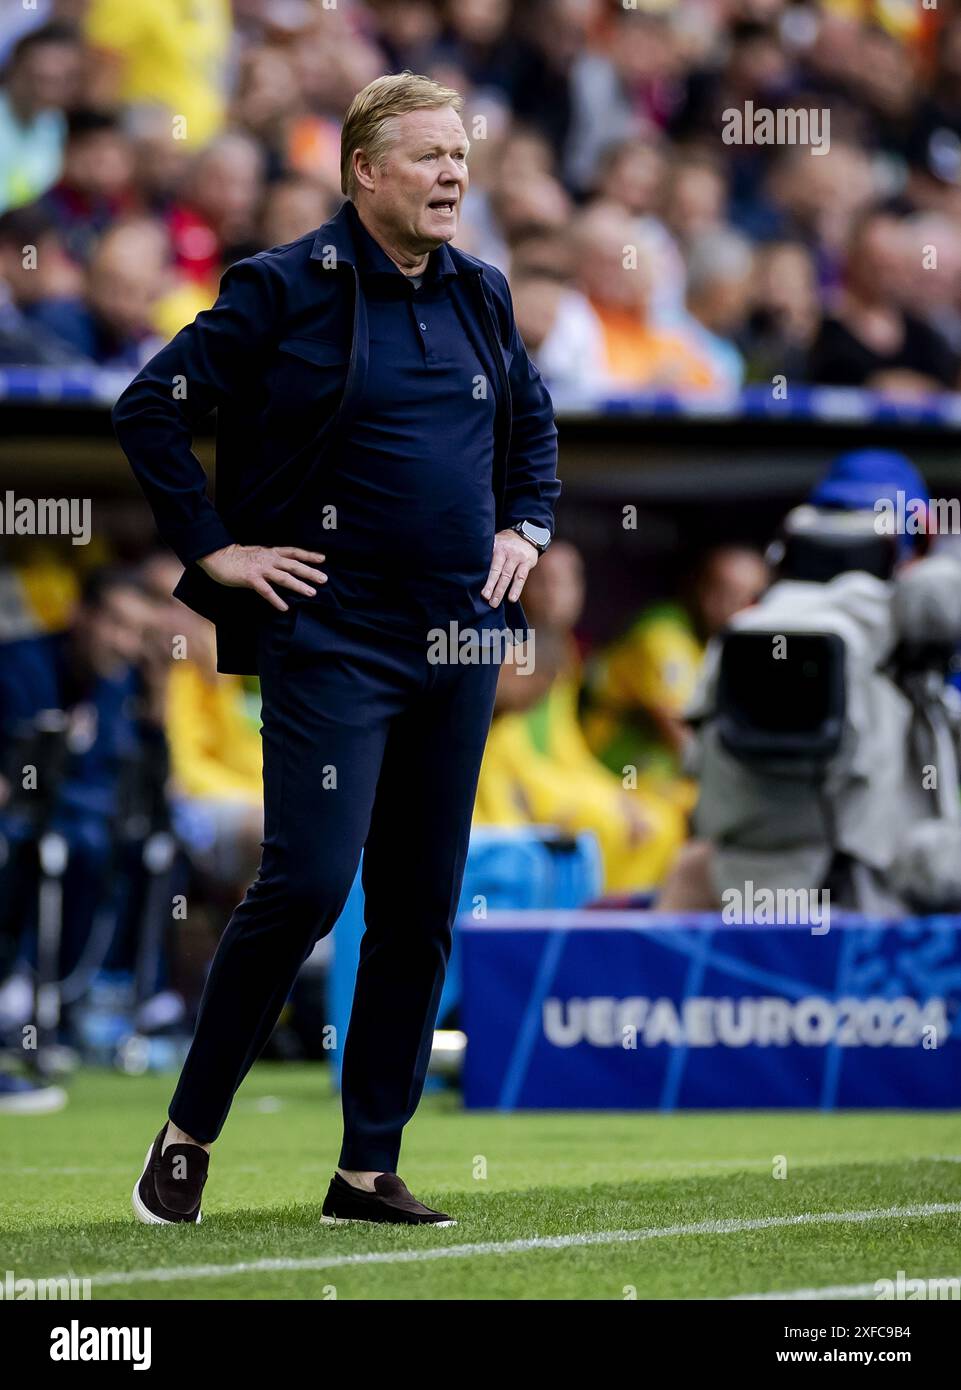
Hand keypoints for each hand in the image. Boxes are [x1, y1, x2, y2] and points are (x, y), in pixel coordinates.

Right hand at [198, 545, 326, 612]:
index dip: (308, 555)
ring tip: (311, 593)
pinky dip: (276, 600)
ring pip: (284, 577)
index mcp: (270, 552)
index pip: (293, 552)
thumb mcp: (257, 554)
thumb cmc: (236, 557)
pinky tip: (284, 607)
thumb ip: (270, 559)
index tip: (322, 559)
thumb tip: (282, 565)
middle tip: (324, 579)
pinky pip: (266, 591)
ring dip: (299, 585)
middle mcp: (269, 559)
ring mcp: (260, 569)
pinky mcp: (251, 578)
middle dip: (310, 572)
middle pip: (294, 565)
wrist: (217, 556)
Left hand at [482, 529, 538, 607]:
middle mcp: (505, 551)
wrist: (526, 535)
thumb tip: (470, 571)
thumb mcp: (494, 543)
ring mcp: (517, 557)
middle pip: (496, 570)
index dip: (481, 574)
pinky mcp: (527, 562)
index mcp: (494, 546)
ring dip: (501, 590)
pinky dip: (516, 589)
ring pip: (508, 575)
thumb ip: (486, 554)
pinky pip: (521, 577)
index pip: (487, 562)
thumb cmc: (505, 544)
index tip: (475, 585)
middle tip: (484, 597)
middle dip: (490, 585)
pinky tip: (512, 599)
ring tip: (495, 603)